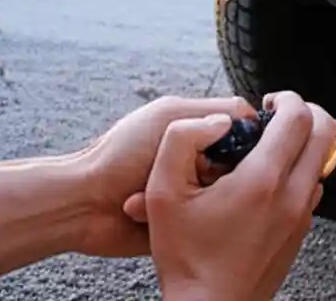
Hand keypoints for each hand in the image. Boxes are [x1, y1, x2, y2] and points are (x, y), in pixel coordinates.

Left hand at [75, 95, 256, 256]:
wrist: (83, 204)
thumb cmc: (120, 155)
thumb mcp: (166, 118)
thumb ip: (207, 113)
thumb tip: (246, 118)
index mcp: (193, 130)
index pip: (241, 129)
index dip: (250, 138)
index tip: (252, 149)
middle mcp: (196, 161)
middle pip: (239, 164)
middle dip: (224, 172)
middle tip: (203, 176)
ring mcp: (190, 192)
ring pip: (223, 195)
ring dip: (200, 196)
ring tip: (172, 196)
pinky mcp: (184, 222)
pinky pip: (203, 221)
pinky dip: (187, 219)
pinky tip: (162, 216)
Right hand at [145, 92, 335, 300]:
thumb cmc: (185, 258)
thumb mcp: (162, 193)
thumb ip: (181, 142)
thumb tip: (217, 121)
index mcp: (262, 180)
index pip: (299, 117)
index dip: (288, 97)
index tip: (271, 99)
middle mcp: (292, 195)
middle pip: (324, 132)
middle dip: (306, 111)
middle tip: (280, 112)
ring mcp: (302, 216)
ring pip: (322, 161)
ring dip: (306, 142)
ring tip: (274, 143)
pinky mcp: (302, 232)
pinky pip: (313, 187)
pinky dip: (301, 169)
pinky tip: (271, 176)